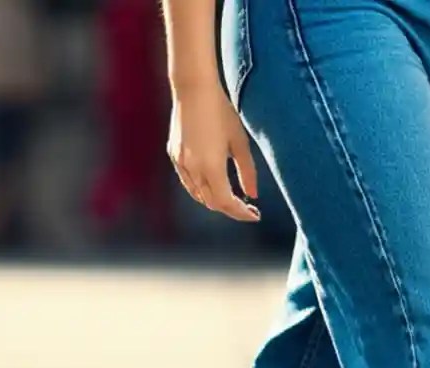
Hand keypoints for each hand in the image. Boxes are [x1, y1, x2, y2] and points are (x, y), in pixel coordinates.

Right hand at [167, 82, 259, 221]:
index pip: (226, 203)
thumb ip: (248, 171)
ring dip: (215, 201)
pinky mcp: (174, 155)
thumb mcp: (240, 142)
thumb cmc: (221, 112)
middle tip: (248, 208)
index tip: (255, 215)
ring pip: (198, 195)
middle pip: (212, 203)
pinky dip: (201, 189)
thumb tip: (253, 195)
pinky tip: (213, 185)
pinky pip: (188, 182)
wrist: (194, 90)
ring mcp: (181, 163)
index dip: (241, 213)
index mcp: (212, 167)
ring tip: (233, 199)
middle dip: (231, 209)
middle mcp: (194, 169)